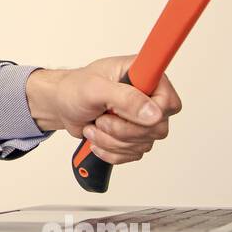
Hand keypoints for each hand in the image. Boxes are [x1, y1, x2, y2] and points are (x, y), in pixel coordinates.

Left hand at [25, 55, 181, 164]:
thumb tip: (154, 113)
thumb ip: (125, 98)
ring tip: (94, 125)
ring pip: (144, 144)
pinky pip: (133, 155)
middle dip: (123, 130)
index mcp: (145, 76)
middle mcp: (148, 98)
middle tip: (102, 118)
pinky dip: (111, 151)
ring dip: (112, 140)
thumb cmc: (75, 89)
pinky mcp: (135, 137)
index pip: (169, 101)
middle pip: (157, 128)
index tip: (125, 112)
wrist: (62, 105)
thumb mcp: (95, 88)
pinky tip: (97, 138)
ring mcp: (143, 120)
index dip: (153, 113)